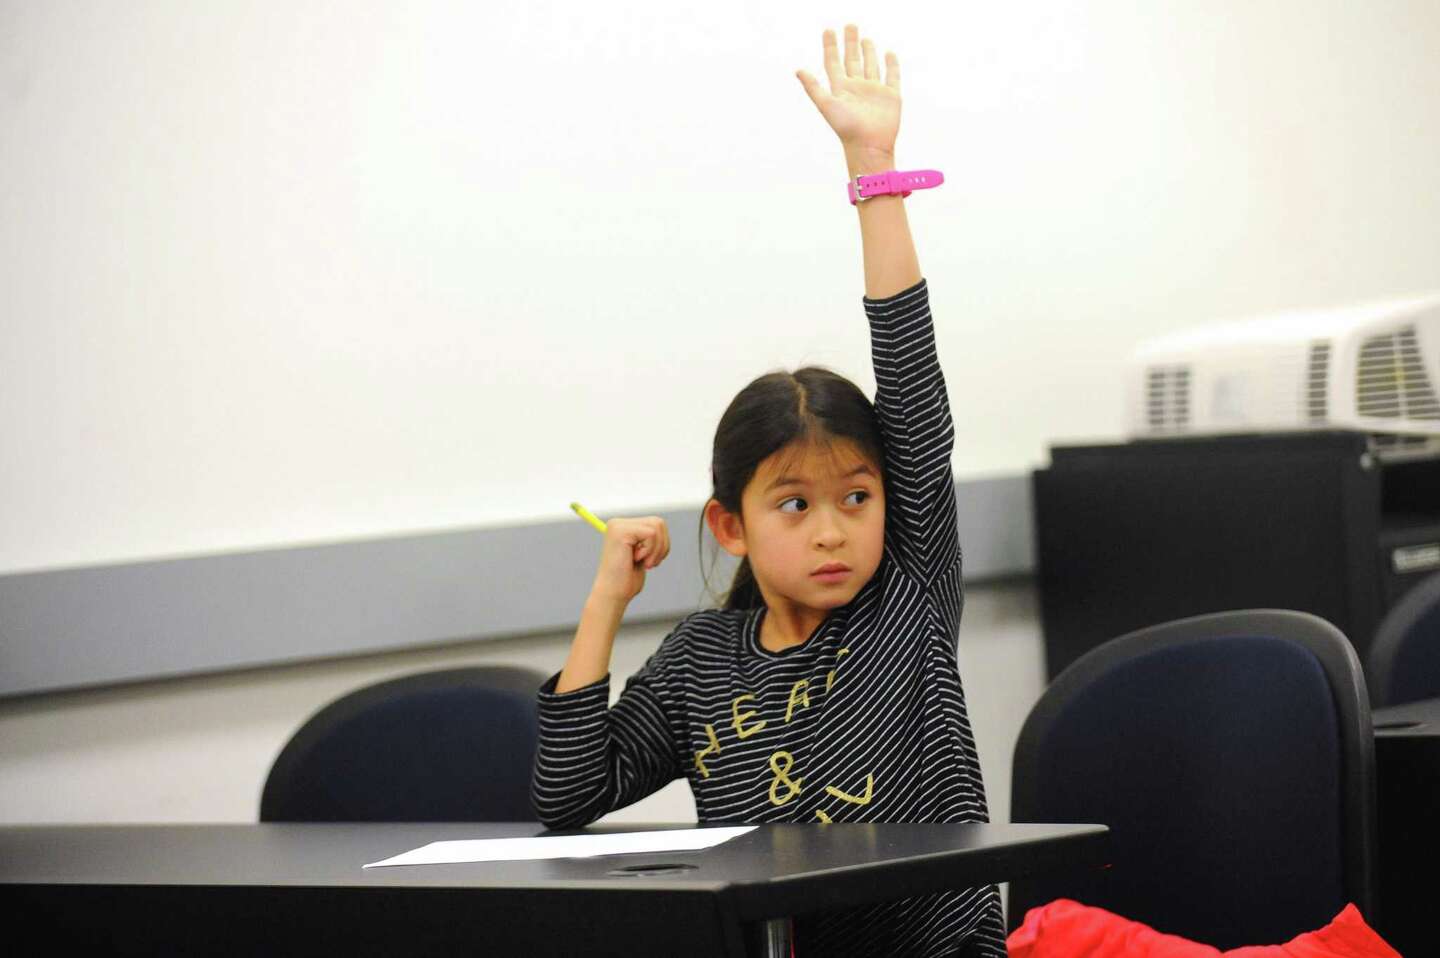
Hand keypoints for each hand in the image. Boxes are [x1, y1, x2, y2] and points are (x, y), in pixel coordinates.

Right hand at [589, 516, 670, 603]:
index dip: (661, 544)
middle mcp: (618, 523)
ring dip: (656, 549)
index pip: (655, 524)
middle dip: (662, 546)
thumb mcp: (642, 554)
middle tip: (648, 563)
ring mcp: (618, 526)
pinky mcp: (621, 531)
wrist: (613, 594)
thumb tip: (660, 524)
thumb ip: (648, 538)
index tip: (649, 560)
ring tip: (644, 562)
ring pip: (656, 526)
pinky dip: (650, 551)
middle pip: (658, 522)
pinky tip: (636, 560)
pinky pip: (651, 534)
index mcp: (622, 527)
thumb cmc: (626, 579)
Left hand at [796, 24, 901, 154]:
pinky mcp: (891, 96)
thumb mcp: (826, 105)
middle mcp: (857, 88)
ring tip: (865, 38)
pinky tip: (889, 54)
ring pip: (870, 66)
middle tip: (850, 26)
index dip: (830, 47)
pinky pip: (892, 76)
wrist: (869, 146)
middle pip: (852, 60)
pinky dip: (891, 65)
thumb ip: (813, 87)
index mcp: (841, 88)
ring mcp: (874, 91)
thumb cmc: (846, 128)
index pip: (833, 62)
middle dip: (850, 43)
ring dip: (868, 52)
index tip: (829, 31)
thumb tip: (797, 70)